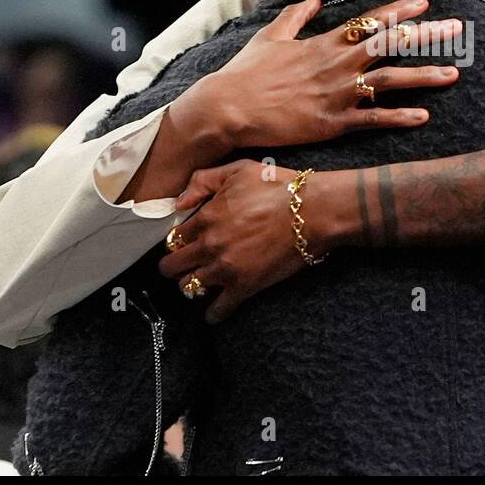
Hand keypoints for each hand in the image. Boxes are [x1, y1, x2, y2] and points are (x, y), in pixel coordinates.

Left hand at [160, 160, 318, 323]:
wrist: (313, 212)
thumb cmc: (279, 187)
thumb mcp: (239, 170)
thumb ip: (203, 181)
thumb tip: (180, 202)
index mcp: (205, 218)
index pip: (174, 238)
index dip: (178, 242)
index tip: (185, 244)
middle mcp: (209, 245)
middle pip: (171, 266)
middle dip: (174, 266)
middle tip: (185, 266)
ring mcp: (225, 268)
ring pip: (188, 287)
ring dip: (192, 286)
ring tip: (202, 283)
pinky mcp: (244, 286)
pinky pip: (217, 310)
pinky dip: (213, 314)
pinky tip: (214, 312)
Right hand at [180, 0, 461, 150]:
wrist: (228, 107)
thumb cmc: (246, 73)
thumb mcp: (270, 36)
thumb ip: (295, 16)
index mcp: (324, 43)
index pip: (370, 21)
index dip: (399, 11)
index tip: (424, 3)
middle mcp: (337, 64)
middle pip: (390, 45)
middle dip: (425, 36)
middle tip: (456, 29)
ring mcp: (338, 94)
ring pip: (390, 80)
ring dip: (424, 76)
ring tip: (453, 74)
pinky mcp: (333, 123)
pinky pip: (373, 118)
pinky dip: (399, 116)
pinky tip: (423, 115)